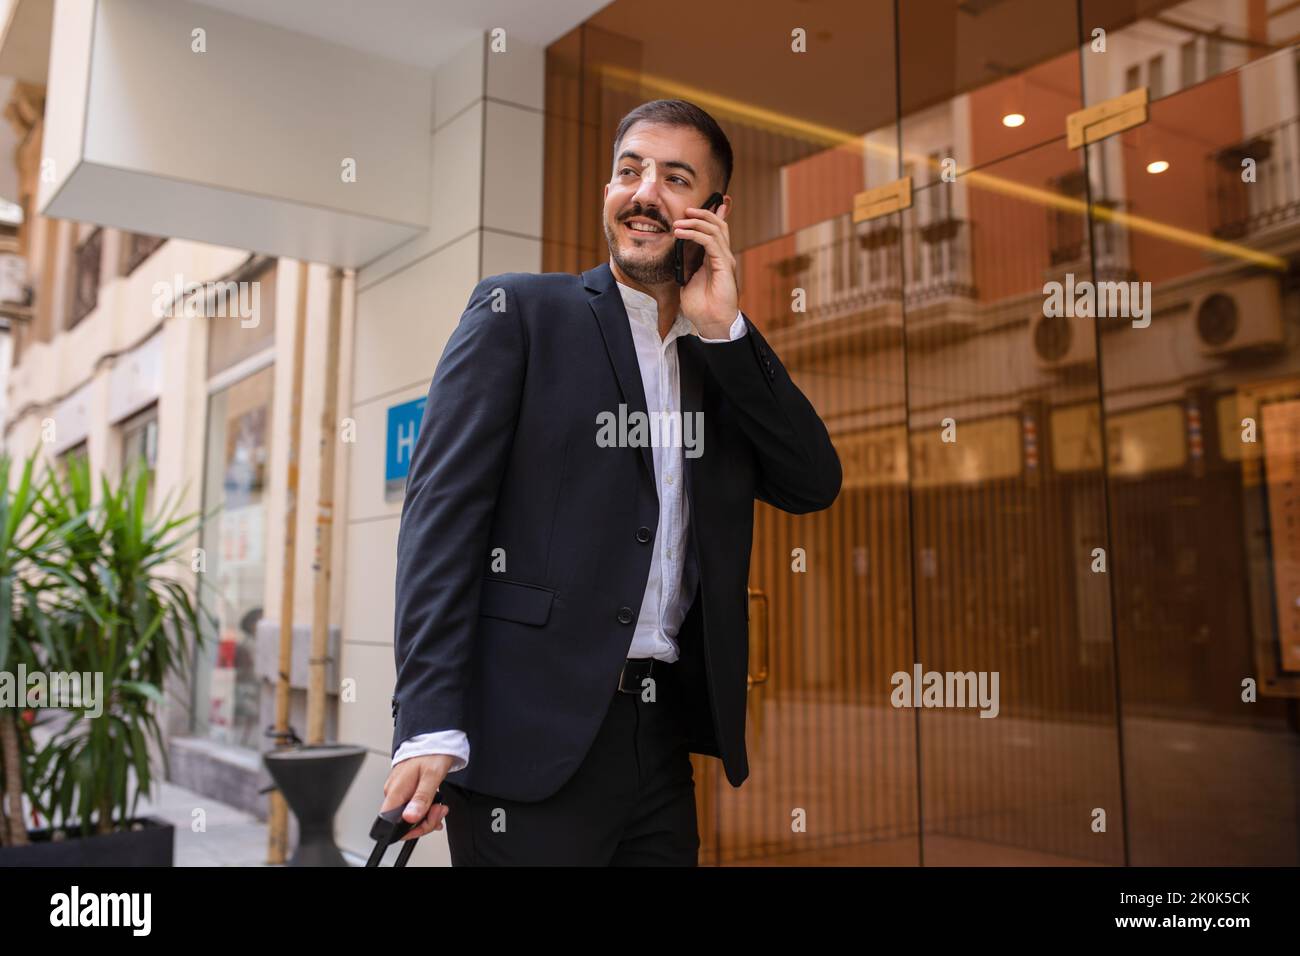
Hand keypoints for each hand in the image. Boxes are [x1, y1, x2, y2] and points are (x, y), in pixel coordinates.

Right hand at [380, 753, 454, 839]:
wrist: (435, 737)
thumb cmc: (432, 752)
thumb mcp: (432, 776)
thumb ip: (421, 798)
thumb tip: (410, 818)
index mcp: (395, 791)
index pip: (391, 823)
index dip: (409, 829)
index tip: (426, 824)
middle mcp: (394, 792)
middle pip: (402, 822)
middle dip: (424, 821)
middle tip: (440, 811)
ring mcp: (399, 791)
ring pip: (409, 815)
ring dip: (427, 816)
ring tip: (440, 806)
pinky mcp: (405, 789)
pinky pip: (412, 807)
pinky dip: (425, 809)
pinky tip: (435, 806)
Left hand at [675, 202, 737, 337]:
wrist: (711, 322)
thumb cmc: (701, 306)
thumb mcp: (688, 280)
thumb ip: (686, 265)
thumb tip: (677, 252)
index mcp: (715, 258)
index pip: (715, 231)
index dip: (707, 217)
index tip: (690, 210)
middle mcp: (723, 256)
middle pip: (718, 224)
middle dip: (702, 214)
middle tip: (685, 211)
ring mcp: (725, 259)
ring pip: (715, 229)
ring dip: (695, 222)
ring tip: (678, 223)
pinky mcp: (724, 264)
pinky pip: (710, 241)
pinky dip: (695, 234)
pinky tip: (681, 234)